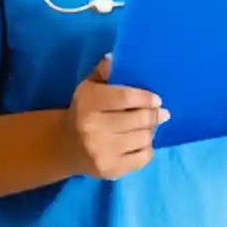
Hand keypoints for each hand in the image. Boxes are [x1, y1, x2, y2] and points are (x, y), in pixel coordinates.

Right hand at [61, 56, 168, 179]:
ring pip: (144, 137)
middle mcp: (93, 129)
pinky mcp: (111, 170)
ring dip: (151, 130)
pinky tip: (141, 142)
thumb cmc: (83, 111)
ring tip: (149, 126)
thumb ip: (103, 71)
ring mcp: (102, 152)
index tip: (157, 99)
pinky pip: (143, 157)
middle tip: (162, 112)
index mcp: (88, 104)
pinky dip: (148, 148)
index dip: (146, 97)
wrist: (64, 146)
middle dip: (154, 114)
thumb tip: (115, 56)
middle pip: (139, 119)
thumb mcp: (88, 88)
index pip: (125, 98)